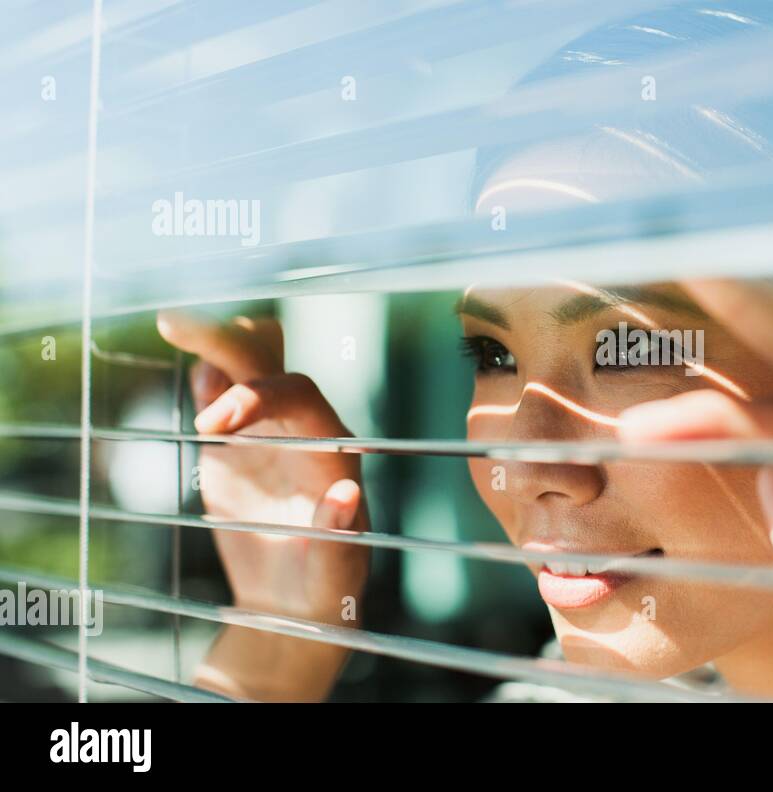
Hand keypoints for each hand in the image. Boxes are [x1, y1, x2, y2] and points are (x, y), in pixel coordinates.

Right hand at [157, 310, 368, 700]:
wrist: (291, 607)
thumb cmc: (325, 596)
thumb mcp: (337, 578)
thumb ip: (341, 540)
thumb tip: (348, 495)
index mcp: (333, 451)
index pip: (298, 397)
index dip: (256, 398)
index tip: (210, 428)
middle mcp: (303, 432)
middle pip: (270, 364)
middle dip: (227, 340)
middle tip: (173, 322)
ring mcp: (267, 433)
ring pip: (245, 368)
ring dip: (214, 343)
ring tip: (173, 322)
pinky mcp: (235, 447)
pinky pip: (221, 396)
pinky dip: (205, 378)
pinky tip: (192, 372)